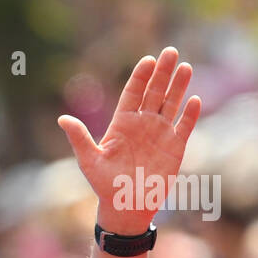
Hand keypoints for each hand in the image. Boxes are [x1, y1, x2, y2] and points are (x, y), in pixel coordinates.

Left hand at [57, 46, 201, 235]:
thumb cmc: (104, 184)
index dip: (140, 76)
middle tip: (171, 51)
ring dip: (179, 86)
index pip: (133, 93)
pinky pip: (185, 126)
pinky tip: (195, 100)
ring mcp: (160, 133)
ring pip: (171, 104)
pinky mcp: (175, 147)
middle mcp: (143, 124)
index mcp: (122, 123)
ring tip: (185, 67)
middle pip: (154, 92)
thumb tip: (62, 119)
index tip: (148, 60)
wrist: (126, 206)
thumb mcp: (89, 161)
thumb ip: (79, 138)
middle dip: (162, 72)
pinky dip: (190, 114)